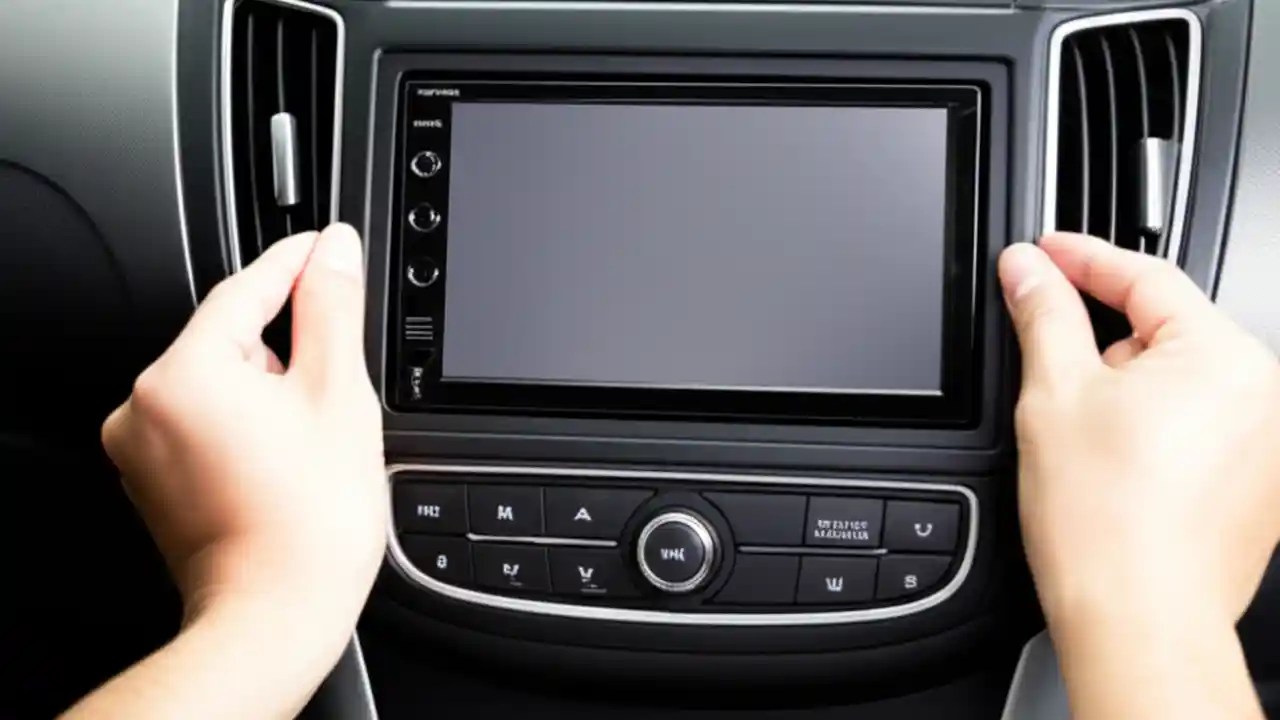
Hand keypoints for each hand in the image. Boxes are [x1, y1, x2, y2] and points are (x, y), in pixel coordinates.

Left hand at [101, 223, 385, 633]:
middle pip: (231, 339)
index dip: (296, 262)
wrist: (276, 615)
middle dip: (288, 344)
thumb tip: (332, 249)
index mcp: (183, 373)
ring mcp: (143, 448)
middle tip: (340, 375)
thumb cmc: (307, 523)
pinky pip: (205, 423)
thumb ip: (332, 307)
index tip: (326, 246)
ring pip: (221, 382)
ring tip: (316, 434)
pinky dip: (247, 423)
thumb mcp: (337, 393)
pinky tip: (287, 457)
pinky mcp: (154, 480)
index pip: (246, 288)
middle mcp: (145, 406)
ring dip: (270, 386)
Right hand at [1000, 232, 1279, 717]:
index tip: (1042, 254)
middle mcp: (1261, 393)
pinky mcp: (1254, 485)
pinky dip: (1150, 432)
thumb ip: (1043, 314)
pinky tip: (1112, 468)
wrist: (1138, 622)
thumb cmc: (1106, 526)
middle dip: (1099, 343)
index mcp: (1222, 356)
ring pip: (1174, 382)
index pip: (1144, 274)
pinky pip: (1194, 427)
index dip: (1080, 258)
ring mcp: (1264, 443)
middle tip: (1047, 370)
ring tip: (1080, 442)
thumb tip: (1028, 269)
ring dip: (1123, 392)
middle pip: (1161, 330)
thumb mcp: (1053, 395)